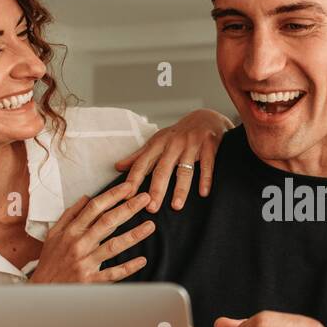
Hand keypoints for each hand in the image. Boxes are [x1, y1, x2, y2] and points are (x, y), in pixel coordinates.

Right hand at [28, 181, 154, 283]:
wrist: (42, 289)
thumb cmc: (51, 260)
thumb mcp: (54, 233)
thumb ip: (70, 214)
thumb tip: (87, 197)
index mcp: (71, 231)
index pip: (94, 208)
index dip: (112, 196)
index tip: (128, 187)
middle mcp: (78, 245)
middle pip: (107, 222)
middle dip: (127, 208)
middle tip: (144, 198)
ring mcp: (85, 263)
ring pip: (113, 246)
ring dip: (133, 235)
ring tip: (150, 226)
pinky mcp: (90, 280)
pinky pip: (112, 273)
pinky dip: (128, 267)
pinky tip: (142, 260)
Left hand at [114, 108, 231, 212]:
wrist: (206, 118)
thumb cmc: (178, 133)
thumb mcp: (158, 141)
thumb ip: (139, 156)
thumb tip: (118, 167)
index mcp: (158, 144)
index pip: (142, 163)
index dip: (134, 179)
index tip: (127, 196)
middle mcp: (173, 144)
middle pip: (162, 170)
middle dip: (156, 190)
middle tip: (151, 208)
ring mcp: (191, 144)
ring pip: (184, 170)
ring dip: (180, 189)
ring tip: (176, 206)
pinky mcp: (209, 146)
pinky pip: (206, 165)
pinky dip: (205, 179)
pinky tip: (203, 193)